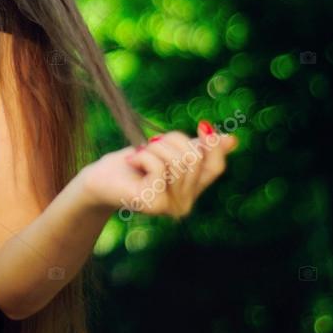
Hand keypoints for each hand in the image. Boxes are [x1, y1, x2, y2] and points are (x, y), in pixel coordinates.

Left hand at [76, 120, 238, 219]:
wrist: (100, 179)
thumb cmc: (133, 164)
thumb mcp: (167, 152)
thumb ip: (196, 148)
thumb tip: (232, 139)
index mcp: (192, 190)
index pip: (215, 167)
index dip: (213, 146)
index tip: (203, 126)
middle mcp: (186, 203)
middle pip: (194, 158)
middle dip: (171, 141)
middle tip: (150, 142)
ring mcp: (171, 206)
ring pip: (178, 161)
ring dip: (155, 148)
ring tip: (139, 153)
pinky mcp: (154, 204)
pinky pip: (158, 167)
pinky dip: (143, 156)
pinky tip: (131, 161)